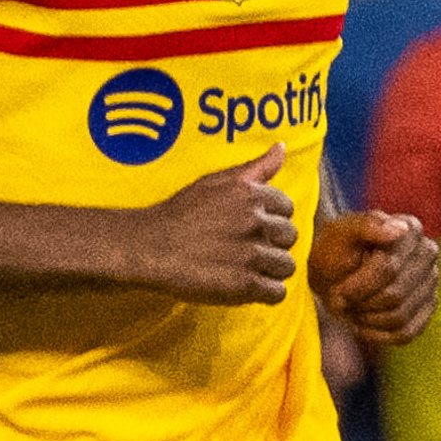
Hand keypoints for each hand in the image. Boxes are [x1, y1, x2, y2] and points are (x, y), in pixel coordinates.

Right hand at [119, 149, 296, 304]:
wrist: (150, 246)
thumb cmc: (180, 212)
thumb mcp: (216, 180)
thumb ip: (255, 167)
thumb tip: (282, 147)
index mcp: (251, 195)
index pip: (287, 208)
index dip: (271, 219)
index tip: (252, 227)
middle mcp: (255, 222)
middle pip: (290, 237)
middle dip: (273, 244)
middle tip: (248, 249)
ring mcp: (251, 254)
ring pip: (286, 266)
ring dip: (271, 270)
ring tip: (247, 269)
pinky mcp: (244, 284)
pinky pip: (277, 292)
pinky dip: (266, 293)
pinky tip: (247, 286)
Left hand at [313, 206, 438, 346]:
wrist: (332, 270)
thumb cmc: (334, 249)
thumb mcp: (340, 234)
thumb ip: (366, 225)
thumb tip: (400, 230)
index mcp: (411, 229)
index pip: (389, 269)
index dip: (358, 285)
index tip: (337, 289)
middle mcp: (428, 253)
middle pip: (395, 295)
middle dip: (361, 302)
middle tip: (339, 300)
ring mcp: (431, 282)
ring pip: (400, 316)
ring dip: (366, 318)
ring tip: (351, 308)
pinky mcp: (427, 307)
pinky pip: (406, 333)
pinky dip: (378, 334)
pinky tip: (362, 324)